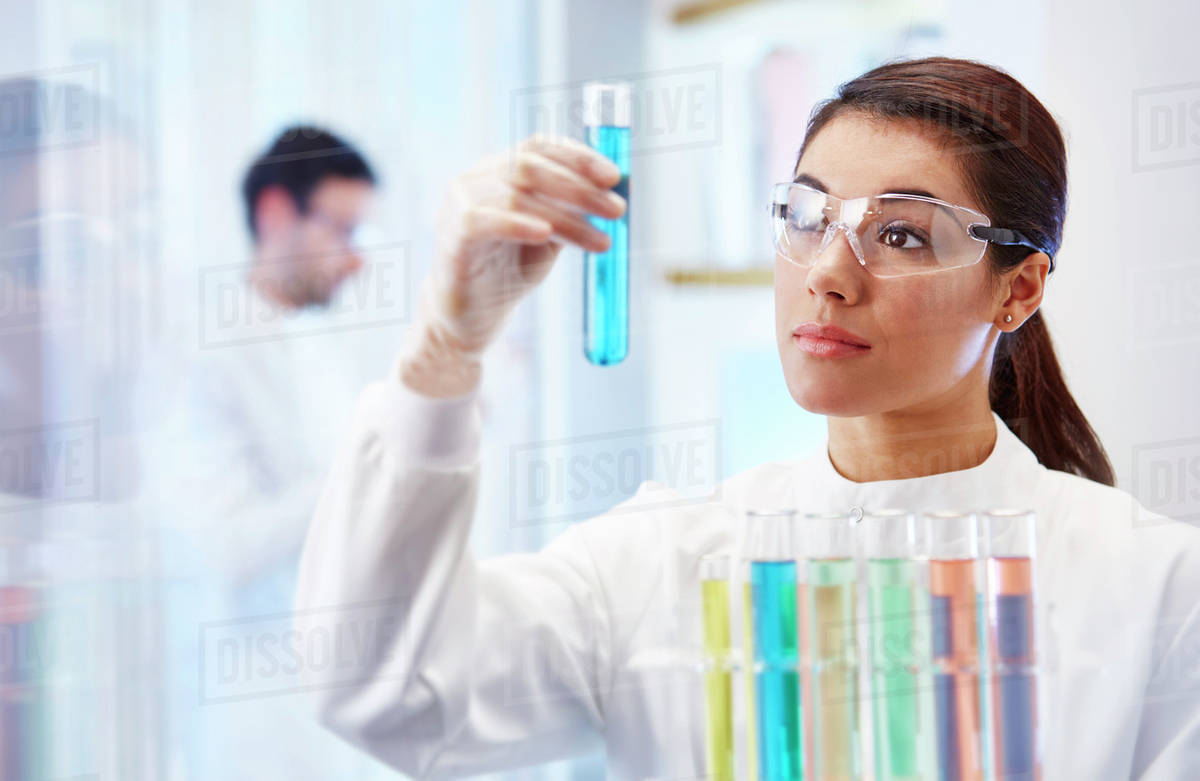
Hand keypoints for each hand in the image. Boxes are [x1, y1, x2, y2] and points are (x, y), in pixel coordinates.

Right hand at [417, 133, 626, 360]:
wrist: (474, 314)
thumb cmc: (512, 268)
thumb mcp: (552, 234)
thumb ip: (575, 209)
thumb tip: (619, 190)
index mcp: (502, 169)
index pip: (541, 147)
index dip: (579, 157)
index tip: (615, 178)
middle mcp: (479, 177)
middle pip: (531, 166)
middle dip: (581, 188)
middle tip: (617, 211)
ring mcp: (461, 202)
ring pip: (518, 197)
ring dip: (566, 219)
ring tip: (600, 241)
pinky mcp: (453, 233)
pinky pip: (483, 220)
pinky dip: (518, 224)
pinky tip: (545, 234)